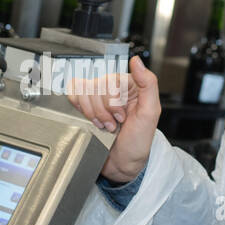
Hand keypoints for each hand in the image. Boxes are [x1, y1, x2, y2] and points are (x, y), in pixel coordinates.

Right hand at [66, 55, 159, 182]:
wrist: (123, 162)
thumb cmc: (138, 141)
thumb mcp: (150, 113)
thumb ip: (148, 84)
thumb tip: (137, 61)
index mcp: (130, 84)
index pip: (110, 80)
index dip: (112, 101)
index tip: (122, 116)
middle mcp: (114, 87)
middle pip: (95, 86)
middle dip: (103, 111)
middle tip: (114, 123)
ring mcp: (98, 96)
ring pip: (83, 91)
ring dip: (93, 113)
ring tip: (106, 125)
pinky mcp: (85, 105)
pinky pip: (74, 95)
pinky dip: (81, 111)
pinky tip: (93, 122)